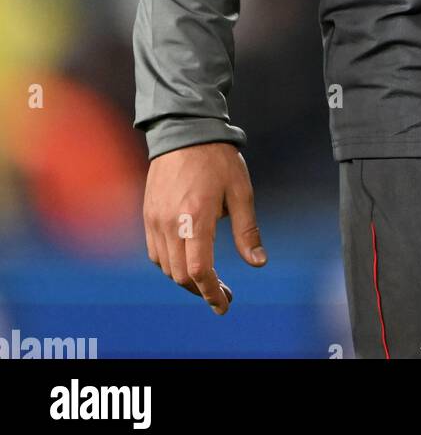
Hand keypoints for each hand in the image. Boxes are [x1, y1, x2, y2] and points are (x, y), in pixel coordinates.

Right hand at [143, 142, 266, 313]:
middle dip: (201, 290)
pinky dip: (170, 263)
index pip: (199, 270)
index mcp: (196, 216)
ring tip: (207, 279)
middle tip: (222, 294)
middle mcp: (170, 221)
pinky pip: (154, 251)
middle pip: (180, 274)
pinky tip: (187, 258)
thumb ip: (247, 230)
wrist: (185, 130)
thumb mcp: (241, 191)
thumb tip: (258, 263)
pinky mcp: (147, 213)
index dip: (211, 292)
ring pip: (165, 266)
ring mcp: (155, 218)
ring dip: (185, 279)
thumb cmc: (218, 159)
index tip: (223, 304)